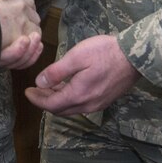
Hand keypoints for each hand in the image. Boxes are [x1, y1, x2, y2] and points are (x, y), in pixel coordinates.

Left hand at [25, 34, 139, 114]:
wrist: (135, 56)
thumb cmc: (105, 52)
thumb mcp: (76, 57)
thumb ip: (57, 72)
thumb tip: (40, 83)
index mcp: (78, 95)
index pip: (51, 105)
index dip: (37, 100)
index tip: (27, 91)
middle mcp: (88, 105)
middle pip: (60, 110)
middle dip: (45, 101)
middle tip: (34, 91)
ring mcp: (98, 104)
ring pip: (71, 108)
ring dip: (57, 100)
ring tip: (47, 87)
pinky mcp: (105, 100)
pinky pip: (81, 105)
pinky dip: (69, 99)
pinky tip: (67, 87)